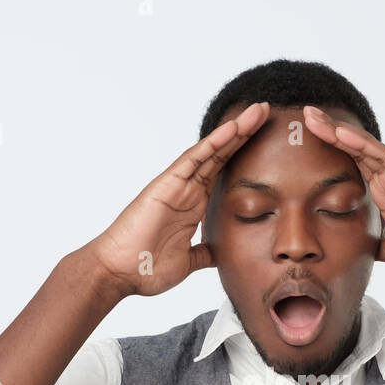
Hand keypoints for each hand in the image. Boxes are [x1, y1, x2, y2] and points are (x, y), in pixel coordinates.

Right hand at [88, 102, 271, 297]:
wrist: (120, 274)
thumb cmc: (145, 267)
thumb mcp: (188, 261)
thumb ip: (204, 253)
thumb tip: (219, 253)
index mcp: (194, 206)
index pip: (223, 172)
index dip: (243, 154)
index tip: (264, 137)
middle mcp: (187, 191)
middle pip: (220, 155)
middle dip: (244, 133)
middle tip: (265, 110)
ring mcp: (177, 185)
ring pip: (210, 151)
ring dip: (234, 131)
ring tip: (256, 111)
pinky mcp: (166, 185)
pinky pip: (193, 160)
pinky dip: (212, 143)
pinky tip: (232, 129)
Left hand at [301, 105, 384, 280]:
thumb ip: (372, 244)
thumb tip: (355, 251)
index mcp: (382, 194)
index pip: (350, 165)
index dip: (329, 151)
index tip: (305, 139)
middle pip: (354, 149)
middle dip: (329, 132)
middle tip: (305, 115)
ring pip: (364, 147)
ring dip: (338, 131)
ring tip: (314, 116)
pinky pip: (383, 156)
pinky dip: (362, 144)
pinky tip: (341, 133)